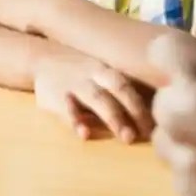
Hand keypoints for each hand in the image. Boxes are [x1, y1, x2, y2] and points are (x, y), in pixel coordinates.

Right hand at [34, 53, 151, 143]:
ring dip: (113, 118)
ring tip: (126, 138)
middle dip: (133, 111)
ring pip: (96, 98)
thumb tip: (145, 114)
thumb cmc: (77, 71)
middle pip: (118, 89)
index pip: (129, 86)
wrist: (38, 58)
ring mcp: (74, 84)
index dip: (143, 105)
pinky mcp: (54, 96)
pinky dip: (75, 121)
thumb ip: (117, 92)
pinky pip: (66, 108)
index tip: (156, 128)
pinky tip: (84, 134)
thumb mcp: (98, 74)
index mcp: (106, 70)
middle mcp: (93, 74)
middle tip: (145, 134)